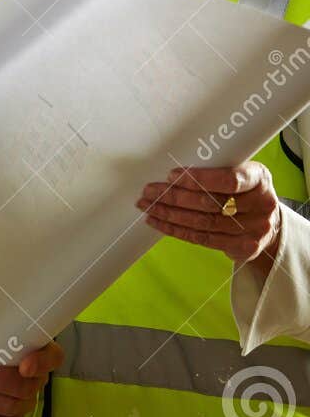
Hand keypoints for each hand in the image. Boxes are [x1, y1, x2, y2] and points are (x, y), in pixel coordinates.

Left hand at [137, 162, 281, 277]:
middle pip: (210, 202)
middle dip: (174, 196)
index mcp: (259, 178)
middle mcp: (262, 204)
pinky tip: (158, 222)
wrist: (268, 223)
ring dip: (169, 214)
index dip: (198, 179)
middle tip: (149, 191)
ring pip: (203, 222)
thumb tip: (171, 171)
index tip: (171, 175)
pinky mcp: (244, 247)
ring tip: (148, 206)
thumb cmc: (244, 191)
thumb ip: (215, 169)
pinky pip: (203, 239)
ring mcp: (255, 228)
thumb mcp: (239, 172)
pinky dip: (176, 230)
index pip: (229, 180)